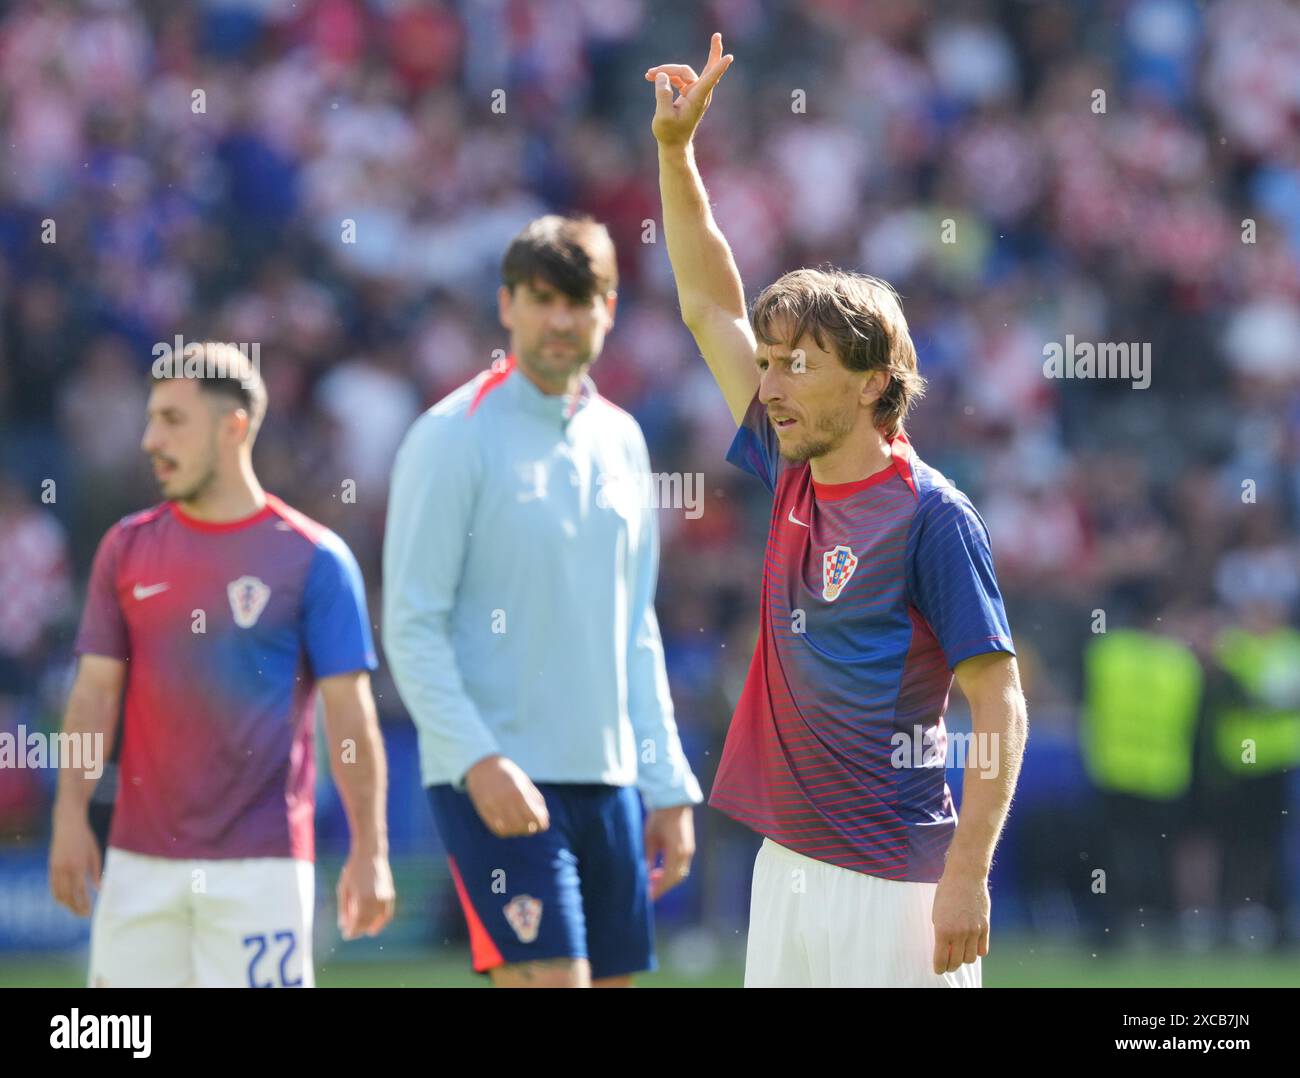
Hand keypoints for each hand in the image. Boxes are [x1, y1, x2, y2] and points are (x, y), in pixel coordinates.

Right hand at [49, 802, 100, 916]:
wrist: (68, 824)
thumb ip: (96, 873)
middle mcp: (65, 869)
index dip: (84, 904)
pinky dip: (58, 895)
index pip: (80, 892)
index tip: (89, 912)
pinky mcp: (51, 866)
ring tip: (75, 908)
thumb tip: (100, 890)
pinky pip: (52, 886)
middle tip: (83, 915)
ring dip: (66, 904)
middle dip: (75, 908)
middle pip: (68, 896)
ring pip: (58, 893)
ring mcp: (56, 868)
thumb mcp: (95, 854)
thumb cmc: (85, 838)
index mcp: (78, 866)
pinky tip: (65, 899)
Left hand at [337, 850, 395, 939]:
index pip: (357, 923)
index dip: (351, 932)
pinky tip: (374, 925)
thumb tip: (343, 925)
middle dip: (358, 930)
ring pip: (378, 920)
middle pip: (367, 923)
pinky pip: (387, 914)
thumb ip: (344, 908)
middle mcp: (375, 901)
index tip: (345, 935)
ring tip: (361, 929)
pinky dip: (381, 921)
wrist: (371, 854)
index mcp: (362, 899)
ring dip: (369, 927)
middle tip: (350, 932)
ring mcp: (385, 898)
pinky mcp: (391, 895)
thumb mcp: (344, 889)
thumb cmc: (354, 870)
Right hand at [464, 755, 549, 837]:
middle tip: (532, 826)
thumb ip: (535, 799)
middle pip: (521, 825)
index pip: (533, 817)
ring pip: (509, 830)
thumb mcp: (525, 782)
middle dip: (530, 829)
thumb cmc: (508, 773)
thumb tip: (545, 818)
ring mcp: (492, 807)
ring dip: (517, 831)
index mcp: (518, 792)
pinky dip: (506, 831)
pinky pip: (497, 829)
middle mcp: (505, 801)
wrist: (482, 765)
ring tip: (520, 826)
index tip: (542, 824)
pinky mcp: (484, 811)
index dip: (540, 824)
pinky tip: (509, 826)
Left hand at [643, 804, 694, 899]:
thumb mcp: (649, 838)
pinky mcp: (689, 846)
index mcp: (676, 852)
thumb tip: (644, 875)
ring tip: (652, 877)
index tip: (647, 897)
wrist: (673, 801)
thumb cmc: (659, 817)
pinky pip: (681, 865)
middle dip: (662, 886)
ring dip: (667, 879)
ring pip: (680, 873)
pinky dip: (671, 870)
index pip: (667, 879)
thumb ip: (648, 858)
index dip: (657, 890)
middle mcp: (686, 853)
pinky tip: (659, 868)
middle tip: (648, 889)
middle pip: (676, 879)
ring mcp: (689, 849)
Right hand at [645, 32, 733, 147]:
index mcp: (697, 99)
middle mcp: (699, 93)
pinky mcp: (688, 92)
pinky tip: (651, 77)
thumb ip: (662, 95)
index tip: (730, 57)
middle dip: (712, 52)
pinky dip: (666, 76)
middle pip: (704, 68)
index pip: (709, 80)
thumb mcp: (662, 117)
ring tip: (648, 74)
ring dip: (667, 70)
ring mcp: (695, 92)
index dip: (718, 68)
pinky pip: (678, 78)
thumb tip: (662, 76)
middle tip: (717, 35)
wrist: (674, 144)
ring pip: (682, 72)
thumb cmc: (669, 134)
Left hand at [931, 868, 989, 974]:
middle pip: (956, 962)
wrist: (965, 877)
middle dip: (950, 966)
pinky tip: (971, 945)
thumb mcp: (936, 913)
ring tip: (960, 952)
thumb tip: (944, 949)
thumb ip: (940, 932)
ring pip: (970, 958)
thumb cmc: (947, 892)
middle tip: (948, 963)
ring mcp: (974, 931)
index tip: (938, 969)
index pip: (941, 959)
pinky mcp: (985, 927)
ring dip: (964, 959)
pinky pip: (983, 950)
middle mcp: (959, 933)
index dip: (939, 968)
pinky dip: (976, 951)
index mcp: (942, 930)